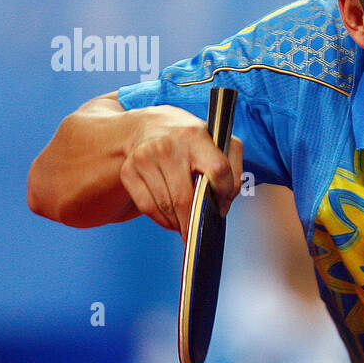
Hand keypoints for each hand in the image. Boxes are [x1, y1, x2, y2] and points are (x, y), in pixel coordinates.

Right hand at [118, 105, 243, 238]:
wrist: (149, 127)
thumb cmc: (191, 140)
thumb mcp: (218, 141)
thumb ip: (233, 169)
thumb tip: (223, 204)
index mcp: (195, 135)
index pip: (217, 170)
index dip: (224, 192)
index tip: (222, 204)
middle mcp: (168, 146)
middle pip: (186, 197)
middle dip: (196, 221)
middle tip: (200, 235)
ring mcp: (144, 158)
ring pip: (166, 206)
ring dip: (179, 223)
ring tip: (187, 226)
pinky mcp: (129, 171)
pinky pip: (148, 207)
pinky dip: (162, 220)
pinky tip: (171, 219)